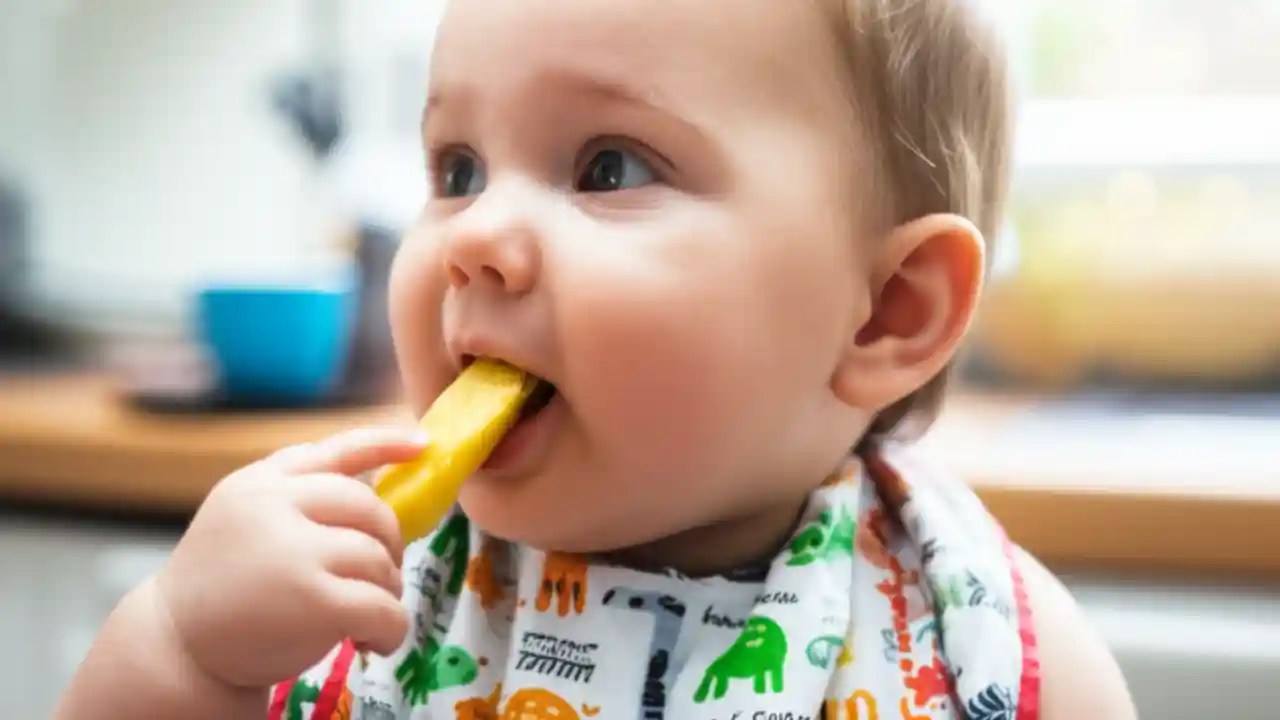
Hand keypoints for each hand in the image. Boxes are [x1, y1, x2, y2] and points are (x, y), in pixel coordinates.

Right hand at [153, 427, 427, 690]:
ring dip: (386, 591)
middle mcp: (275, 507)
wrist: (177, 650)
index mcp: (260, 483)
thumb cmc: (222, 588)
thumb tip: (378, 481)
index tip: (422, 444)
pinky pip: (383, 607)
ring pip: (379, 560)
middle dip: (388, 543)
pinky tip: (372, 641)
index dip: (385, 443)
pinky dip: (390, 628)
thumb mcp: (244, 519)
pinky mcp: (315, 601)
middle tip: (379, 574)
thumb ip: (297, 495)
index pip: (335, 450)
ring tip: (366, 615)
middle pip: (370, 509)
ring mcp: (296, 552)